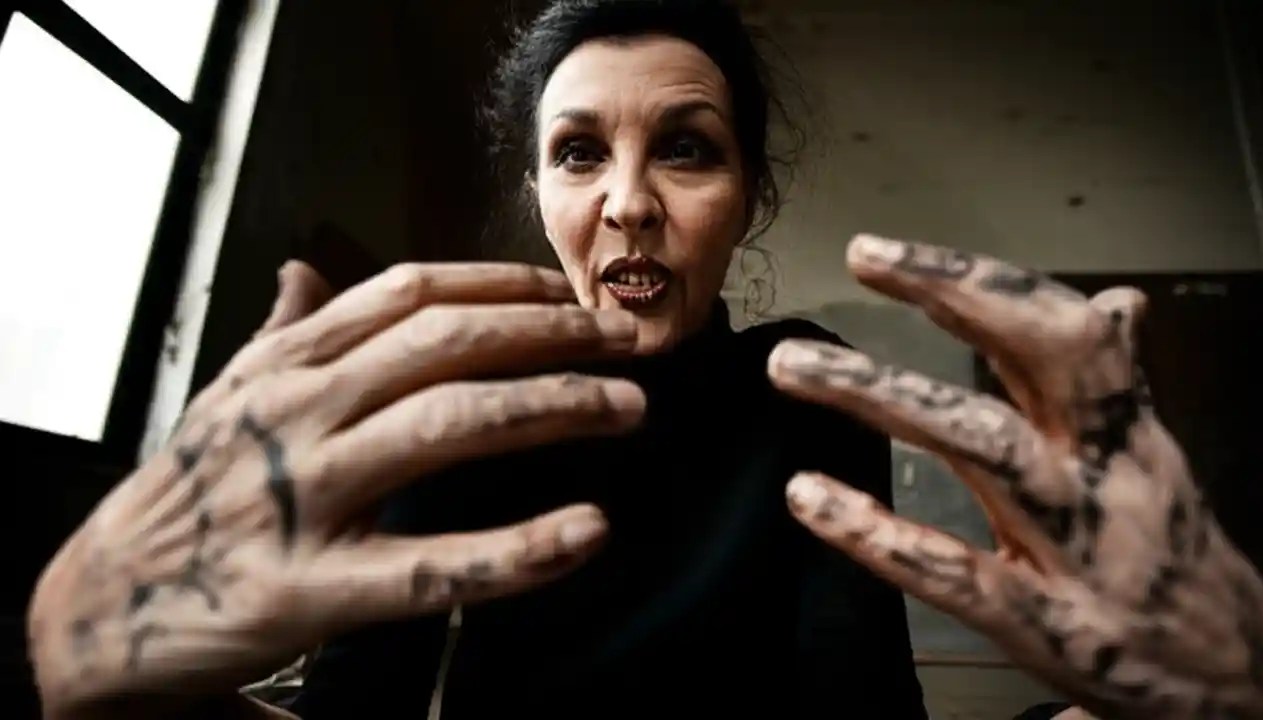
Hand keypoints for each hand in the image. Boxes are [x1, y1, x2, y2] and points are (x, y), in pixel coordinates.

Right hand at [27, 261, 644, 717]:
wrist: (100, 608)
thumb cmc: (187, 494)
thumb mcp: (225, 399)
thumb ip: (280, 335)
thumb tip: (307, 271)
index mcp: (285, 364)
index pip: (409, 294)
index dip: (502, 283)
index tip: (569, 291)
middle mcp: (297, 412)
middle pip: (446, 345)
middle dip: (550, 335)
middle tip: (627, 340)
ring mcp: (305, 495)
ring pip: (451, 427)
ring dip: (555, 408)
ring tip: (627, 406)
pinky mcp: (312, 589)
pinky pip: (434, 566)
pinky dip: (519, 549)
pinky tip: (585, 532)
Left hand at [769, 235, 1262, 718]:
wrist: (1241, 682)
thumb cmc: (1172, 554)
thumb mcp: (1152, 461)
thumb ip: (1114, 386)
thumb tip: (1118, 302)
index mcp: (1127, 432)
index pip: (1062, 329)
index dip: (976, 281)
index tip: (884, 253)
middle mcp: (1108, 475)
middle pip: (1044, 362)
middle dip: (954, 299)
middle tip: (861, 263)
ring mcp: (1079, 549)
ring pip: (986, 450)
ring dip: (885, 397)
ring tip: (796, 368)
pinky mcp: (1047, 623)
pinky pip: (954, 570)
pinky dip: (877, 532)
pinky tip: (810, 497)